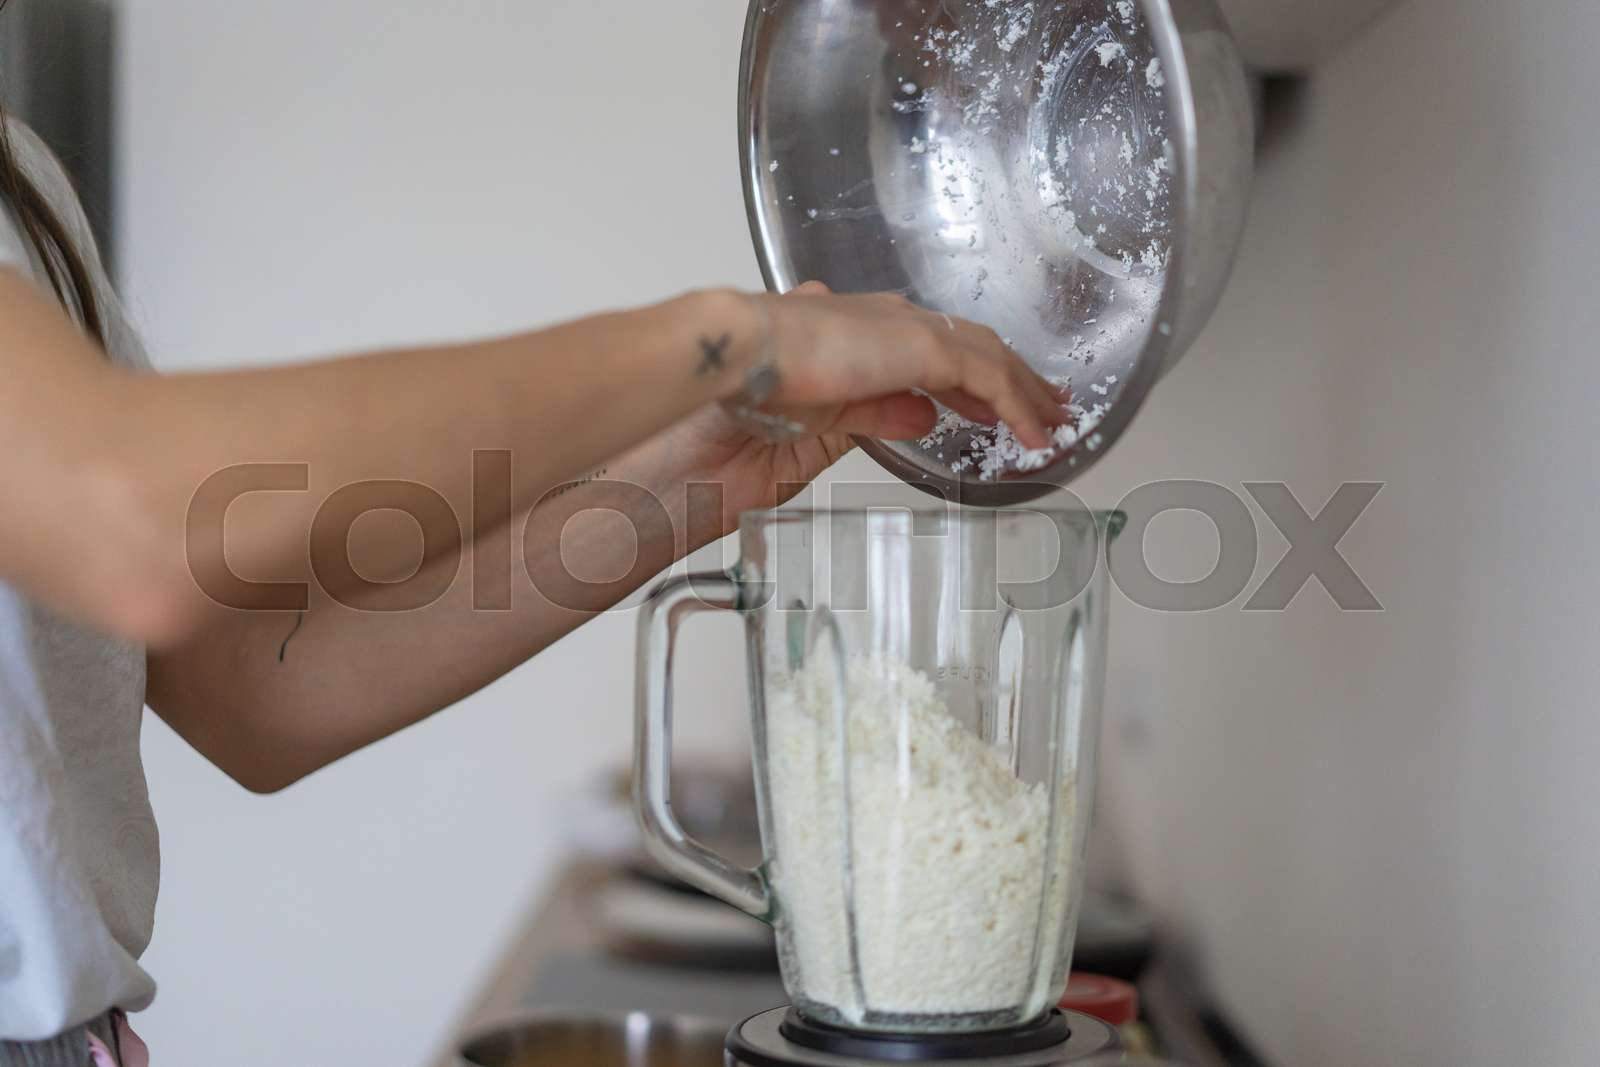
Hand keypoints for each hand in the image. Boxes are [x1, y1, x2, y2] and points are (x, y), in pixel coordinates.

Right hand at [740, 281, 1068, 449]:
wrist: (735, 357)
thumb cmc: (751, 386)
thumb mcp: (827, 413)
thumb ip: (879, 413)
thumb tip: (924, 418)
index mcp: (863, 330)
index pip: (935, 349)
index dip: (970, 375)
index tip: (991, 400)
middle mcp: (890, 321)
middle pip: (973, 347)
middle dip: (1013, 377)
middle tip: (1046, 402)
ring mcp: (908, 330)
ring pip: (990, 358)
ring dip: (1026, 391)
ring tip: (1054, 421)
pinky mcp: (923, 348)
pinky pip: (989, 379)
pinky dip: (1018, 406)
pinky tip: (1036, 433)